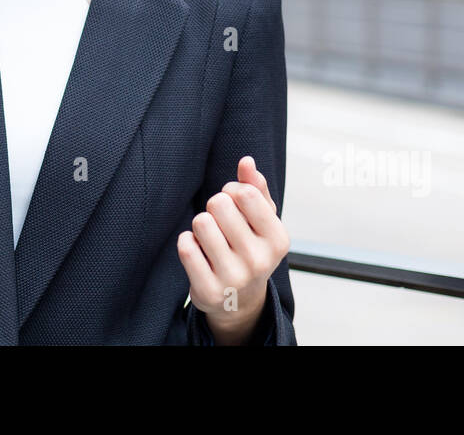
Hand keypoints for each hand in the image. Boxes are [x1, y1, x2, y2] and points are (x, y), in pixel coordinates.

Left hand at [176, 155, 288, 344]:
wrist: (240, 301)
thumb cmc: (250, 249)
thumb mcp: (262, 220)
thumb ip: (256, 187)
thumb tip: (246, 162)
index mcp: (278, 240)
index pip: (246, 193)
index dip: (232, 190)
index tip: (233, 201)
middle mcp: (259, 261)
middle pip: (219, 204)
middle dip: (215, 206)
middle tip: (220, 222)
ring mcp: (234, 278)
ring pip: (201, 222)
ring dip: (201, 225)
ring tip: (210, 238)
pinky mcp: (208, 291)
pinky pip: (186, 247)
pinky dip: (187, 242)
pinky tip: (198, 251)